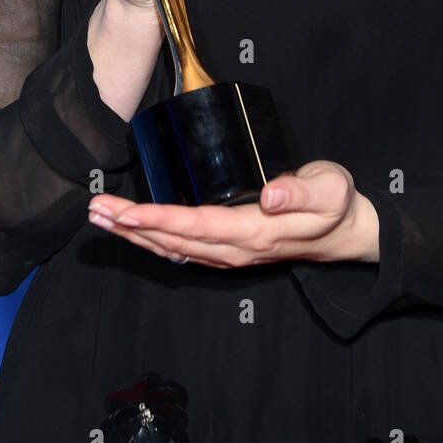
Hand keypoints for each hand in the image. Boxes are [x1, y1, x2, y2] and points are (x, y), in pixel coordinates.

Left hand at [87, 161, 380, 267]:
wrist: (346, 232)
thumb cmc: (336, 204)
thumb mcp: (330, 189)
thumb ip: (301, 190)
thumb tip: (271, 195)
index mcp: (255, 231)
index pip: (196, 226)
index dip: (158, 219)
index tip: (126, 212)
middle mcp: (236, 248)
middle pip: (174, 240)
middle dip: (132, 225)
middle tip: (97, 211)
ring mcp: (231, 253)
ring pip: (173, 248)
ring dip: (136, 234)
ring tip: (103, 218)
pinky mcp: (229, 249)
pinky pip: (184, 250)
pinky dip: (154, 240)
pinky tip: (136, 232)